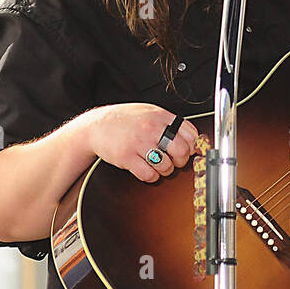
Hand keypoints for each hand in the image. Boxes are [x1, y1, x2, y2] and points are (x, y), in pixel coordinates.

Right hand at [84, 103, 198, 182]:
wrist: (97, 125)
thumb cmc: (126, 120)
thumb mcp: (151, 112)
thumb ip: (170, 123)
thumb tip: (193, 139)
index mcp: (161, 116)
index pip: (190, 134)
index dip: (192, 146)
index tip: (188, 151)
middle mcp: (151, 128)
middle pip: (181, 151)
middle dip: (181, 160)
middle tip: (174, 160)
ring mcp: (139, 143)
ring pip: (166, 166)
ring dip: (165, 170)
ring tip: (158, 164)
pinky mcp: (127, 158)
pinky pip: (148, 175)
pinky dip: (151, 176)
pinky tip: (146, 169)